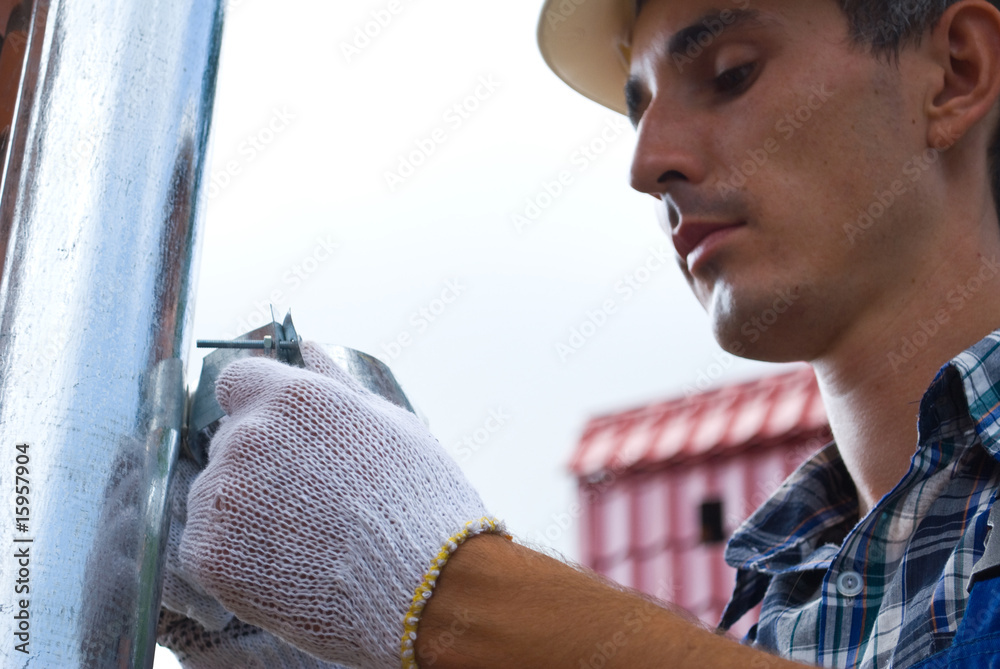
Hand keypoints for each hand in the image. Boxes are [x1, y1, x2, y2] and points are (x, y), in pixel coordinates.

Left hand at [179, 342, 505, 667]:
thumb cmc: (419, 500)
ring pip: (215, 494)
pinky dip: (235, 557)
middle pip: (229, 440)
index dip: (258, 407)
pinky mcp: (206, 553)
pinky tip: (285, 566)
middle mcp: (246, 436)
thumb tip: (309, 348)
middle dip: (259, 463)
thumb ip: (337, 384)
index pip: (237, 382)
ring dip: (244, 511)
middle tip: (310, 500)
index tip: (283, 437)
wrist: (421, 584)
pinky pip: (205, 545)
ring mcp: (220, 495)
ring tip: (303, 540)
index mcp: (291, 397)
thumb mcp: (392, 425)